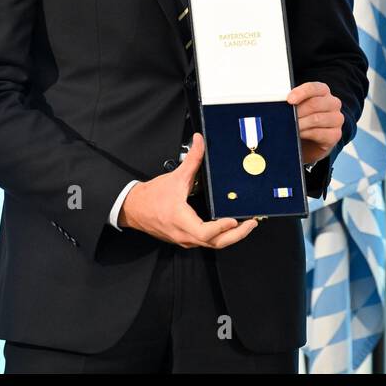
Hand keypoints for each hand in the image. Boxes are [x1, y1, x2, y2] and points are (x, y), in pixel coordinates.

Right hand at [118, 133, 258, 247]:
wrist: (133, 209)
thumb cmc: (152, 196)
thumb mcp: (175, 177)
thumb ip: (191, 159)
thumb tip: (199, 140)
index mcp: (180, 220)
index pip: (204, 232)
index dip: (221, 228)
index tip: (234, 220)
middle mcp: (184, 234)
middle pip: (215, 243)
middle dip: (236, 235)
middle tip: (252, 224)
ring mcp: (184, 239)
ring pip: (212, 244)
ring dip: (230, 237)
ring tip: (246, 226)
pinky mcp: (185, 239)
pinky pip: (206, 242)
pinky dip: (220, 237)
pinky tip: (230, 228)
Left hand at [288, 81, 343, 166]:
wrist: (310, 141)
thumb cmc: (303, 120)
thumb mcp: (299, 107)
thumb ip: (293, 103)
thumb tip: (281, 104)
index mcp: (323, 91)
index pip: (314, 88)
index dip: (301, 93)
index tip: (289, 100)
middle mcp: (333, 103)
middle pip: (315, 104)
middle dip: (298, 112)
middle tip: (286, 118)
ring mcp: (337, 119)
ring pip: (316, 119)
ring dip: (300, 124)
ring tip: (290, 127)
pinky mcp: (336, 134)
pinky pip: (319, 133)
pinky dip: (306, 134)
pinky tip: (299, 134)